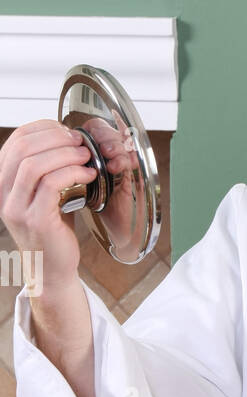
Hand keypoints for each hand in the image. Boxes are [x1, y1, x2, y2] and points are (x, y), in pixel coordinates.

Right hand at [0, 120, 95, 295]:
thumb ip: (45, 168)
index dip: (43, 128)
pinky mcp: (35, 220)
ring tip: (86, 156)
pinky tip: (88, 175)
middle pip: (23, 148)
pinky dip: (73, 173)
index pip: (16, 140)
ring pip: (35, 164)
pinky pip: (51, 185)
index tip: (66, 131)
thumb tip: (64, 138)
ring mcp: (16, 208)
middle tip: (80, 142)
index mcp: (2, 181)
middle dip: (56, 138)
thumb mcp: (43, 193)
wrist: (52, 268)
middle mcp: (2, 193)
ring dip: (65, 154)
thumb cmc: (53, 229)